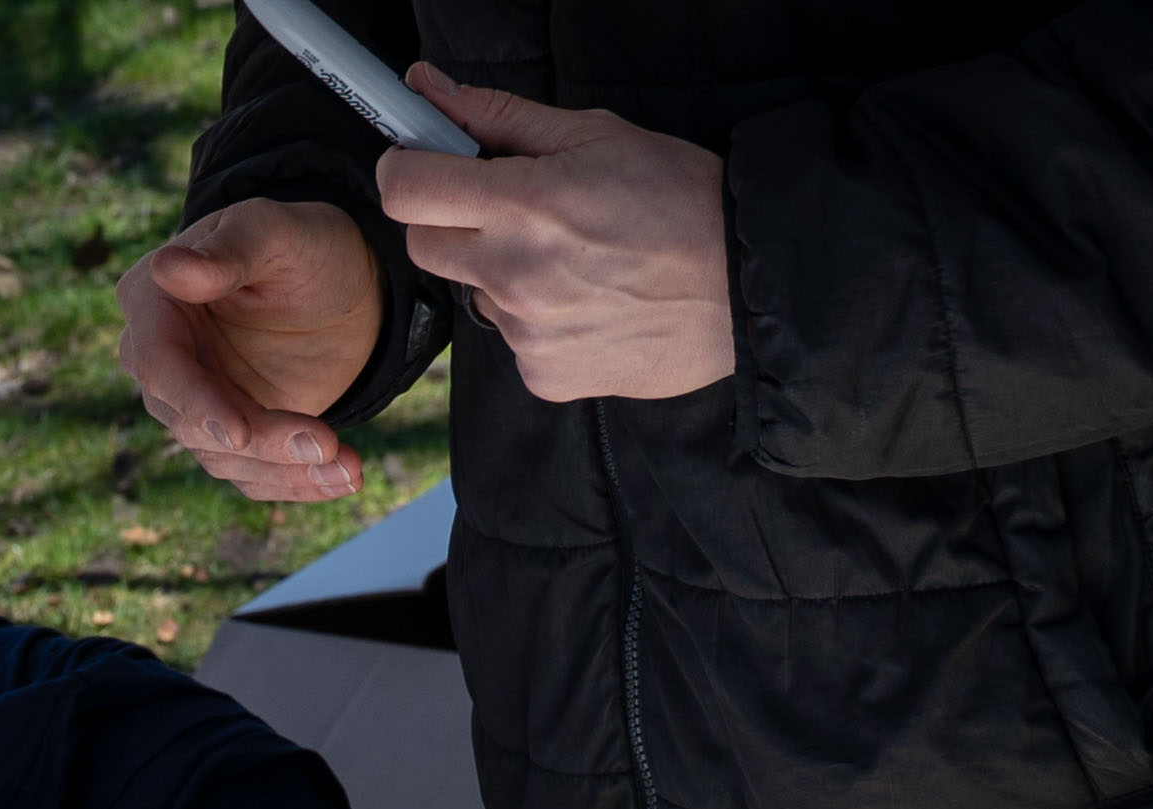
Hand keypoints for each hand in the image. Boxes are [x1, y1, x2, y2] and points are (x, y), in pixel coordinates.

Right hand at [118, 197, 382, 502]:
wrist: (342, 286)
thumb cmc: (303, 245)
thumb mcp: (278, 232)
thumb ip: (230, 251)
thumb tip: (169, 268)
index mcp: (154, 302)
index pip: (158, 362)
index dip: (194, 400)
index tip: (237, 431)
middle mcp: (162, 361)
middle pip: (191, 420)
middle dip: (259, 441)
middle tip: (326, 444)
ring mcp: (194, 404)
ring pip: (223, 457)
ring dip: (286, 468)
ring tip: (349, 466)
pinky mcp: (229, 437)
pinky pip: (252, 475)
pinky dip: (298, 484)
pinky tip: (342, 477)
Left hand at [377, 69, 731, 402]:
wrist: (747, 283)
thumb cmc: (680, 199)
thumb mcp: (595, 135)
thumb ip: (499, 116)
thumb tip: (428, 90)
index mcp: (525, 205)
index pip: (406, 190)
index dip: (405, 169)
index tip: (420, 162)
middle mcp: (516, 274)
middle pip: (424, 244)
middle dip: (448, 218)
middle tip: (508, 205)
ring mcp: (527, 332)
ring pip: (474, 293)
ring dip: (501, 271)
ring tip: (574, 257)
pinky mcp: (542, 374)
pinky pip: (512, 337)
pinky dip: (536, 317)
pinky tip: (588, 299)